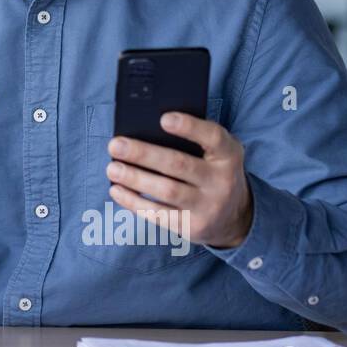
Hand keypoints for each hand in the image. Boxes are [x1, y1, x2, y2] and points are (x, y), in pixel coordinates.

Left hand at [105, 112, 252, 248]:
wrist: (234, 218)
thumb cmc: (211, 171)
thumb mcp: (215, 153)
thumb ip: (192, 140)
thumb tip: (144, 130)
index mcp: (229, 155)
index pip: (213, 137)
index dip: (189, 127)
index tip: (163, 118)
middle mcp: (222, 181)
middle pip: (179, 164)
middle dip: (143, 154)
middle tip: (115, 145)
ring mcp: (208, 207)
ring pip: (166, 191)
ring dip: (134, 178)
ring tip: (112, 168)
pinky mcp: (192, 227)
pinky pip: (158, 214)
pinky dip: (133, 201)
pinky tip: (116, 190)